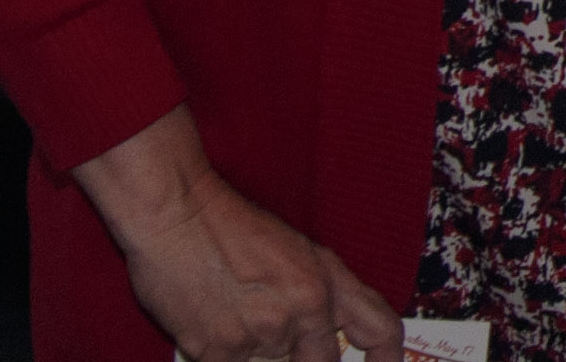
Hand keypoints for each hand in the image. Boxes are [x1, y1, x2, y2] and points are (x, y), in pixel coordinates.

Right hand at [73, 106, 404, 360]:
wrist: (177, 217)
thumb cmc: (236, 229)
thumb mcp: (300, 253)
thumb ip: (324, 298)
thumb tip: (332, 341)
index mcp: (327, 284)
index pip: (380, 331)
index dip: (388, 359)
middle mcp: (301, 312)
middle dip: (305, 358)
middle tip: (276, 328)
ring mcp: (258, 335)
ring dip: (259, 352)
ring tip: (237, 313)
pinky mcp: (215, 352)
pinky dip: (225, 356)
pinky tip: (214, 324)